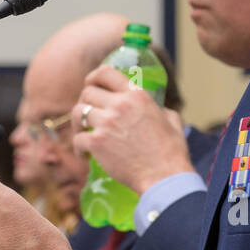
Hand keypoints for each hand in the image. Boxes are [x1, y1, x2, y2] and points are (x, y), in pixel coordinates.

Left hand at [71, 66, 193, 194]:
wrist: (163, 177)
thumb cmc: (171, 152)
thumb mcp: (172, 121)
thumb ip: (161, 110)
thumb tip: (159, 109)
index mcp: (137, 95)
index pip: (106, 73)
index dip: (93, 77)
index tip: (89, 85)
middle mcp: (120, 105)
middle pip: (87, 92)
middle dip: (84, 103)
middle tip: (88, 116)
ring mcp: (106, 123)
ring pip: (77, 112)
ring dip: (77, 123)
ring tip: (83, 133)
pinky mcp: (97, 143)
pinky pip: (77, 139)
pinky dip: (78, 147)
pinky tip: (84, 154)